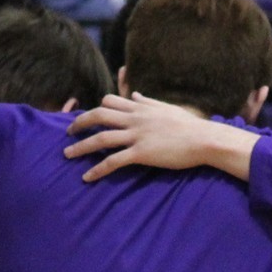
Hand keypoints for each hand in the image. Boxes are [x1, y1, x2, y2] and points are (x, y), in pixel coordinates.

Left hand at [63, 94, 261, 182]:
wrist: (204, 139)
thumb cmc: (190, 125)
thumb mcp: (166, 108)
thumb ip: (147, 101)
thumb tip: (136, 93)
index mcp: (141, 107)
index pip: (110, 101)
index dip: (96, 109)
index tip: (89, 118)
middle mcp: (135, 119)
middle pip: (99, 115)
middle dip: (80, 123)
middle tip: (68, 132)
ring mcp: (137, 136)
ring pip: (101, 138)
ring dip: (81, 146)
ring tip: (67, 155)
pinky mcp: (141, 153)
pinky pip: (114, 161)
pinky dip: (98, 169)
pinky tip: (87, 177)